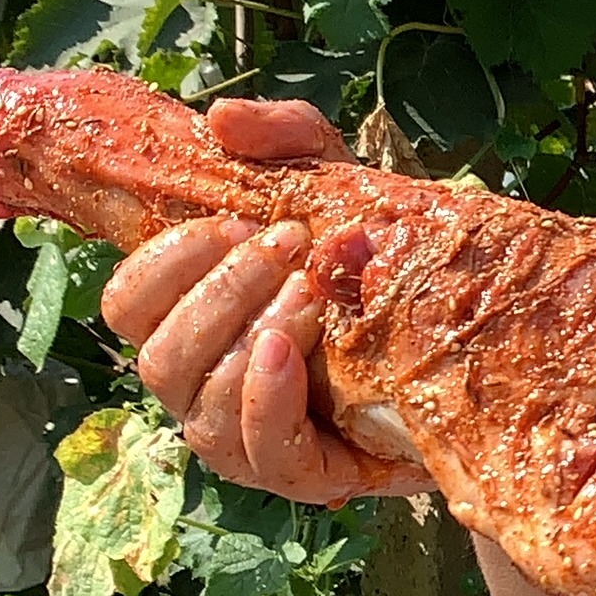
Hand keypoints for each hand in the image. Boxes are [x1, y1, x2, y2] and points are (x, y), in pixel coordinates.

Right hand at [100, 98, 431, 505]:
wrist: (466, 358)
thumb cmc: (381, 270)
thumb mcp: (340, 188)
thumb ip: (288, 140)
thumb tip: (222, 119)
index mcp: (193, 323)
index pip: (129, 303)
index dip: (168, 262)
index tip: (238, 221)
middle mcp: (203, 385)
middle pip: (158, 354)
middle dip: (220, 292)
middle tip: (288, 245)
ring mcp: (243, 437)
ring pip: (201, 404)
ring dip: (247, 339)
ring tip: (309, 294)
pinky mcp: (298, 475)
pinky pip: (258, 449)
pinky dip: (267, 398)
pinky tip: (292, 351)